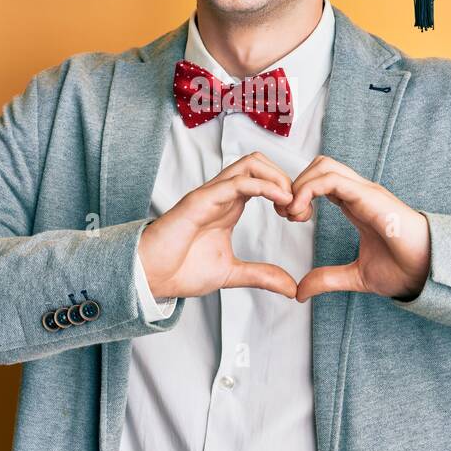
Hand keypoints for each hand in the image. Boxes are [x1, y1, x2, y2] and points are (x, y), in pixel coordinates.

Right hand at [138, 152, 298, 299]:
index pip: (264, 179)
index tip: (301, 216)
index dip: (287, 191)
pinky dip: (264, 186)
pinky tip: (279, 201)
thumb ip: (261, 276)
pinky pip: (236, 182)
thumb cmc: (180, 270)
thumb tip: (291, 288)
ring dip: (277, 178)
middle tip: (299, 209)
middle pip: (260, 162)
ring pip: (251, 163)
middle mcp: (222, 194)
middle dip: (286, 179)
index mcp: (230, 205)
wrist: (150, 277)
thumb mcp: (232, 274)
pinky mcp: (200, 200)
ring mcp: (211, 194)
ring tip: (290, 204)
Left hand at [283, 156, 431, 303]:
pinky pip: (331, 179)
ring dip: (300, 185)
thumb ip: (327, 279)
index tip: (288, 217)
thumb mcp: (355, 277)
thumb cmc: (403, 269)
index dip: (298, 193)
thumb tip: (300, 291)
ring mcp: (365, 191)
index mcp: (356, 205)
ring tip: (293, 213)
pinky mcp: (369, 196)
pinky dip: (308, 190)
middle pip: (319, 165)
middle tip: (286, 213)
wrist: (428, 272)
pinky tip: (301, 213)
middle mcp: (359, 193)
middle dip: (295, 183)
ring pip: (323, 166)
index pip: (321, 181)